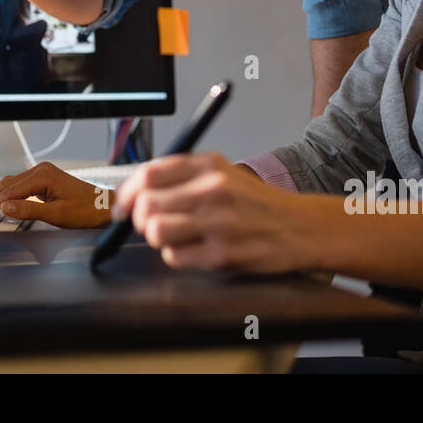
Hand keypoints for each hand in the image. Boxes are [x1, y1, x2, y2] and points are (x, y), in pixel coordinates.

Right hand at [0, 162, 112, 227]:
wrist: (104, 207)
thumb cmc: (86, 211)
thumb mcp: (58, 215)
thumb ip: (29, 210)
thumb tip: (3, 207)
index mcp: (43, 175)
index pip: (8, 191)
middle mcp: (40, 170)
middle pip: (5, 185)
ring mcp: (42, 174)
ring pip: (9, 184)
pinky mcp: (43, 180)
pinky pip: (17, 186)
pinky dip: (3, 194)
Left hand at [113, 153, 318, 272]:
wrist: (300, 227)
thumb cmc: (255, 203)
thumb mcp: (222, 173)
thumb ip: (180, 177)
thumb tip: (132, 193)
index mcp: (208, 165)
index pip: (148, 174)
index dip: (127, 193)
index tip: (122, 206)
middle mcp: (213, 189)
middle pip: (146, 204)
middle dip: (139, 218)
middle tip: (149, 224)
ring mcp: (219, 222)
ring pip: (155, 231)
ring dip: (158, 238)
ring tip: (175, 237)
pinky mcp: (223, 254)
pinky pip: (174, 257)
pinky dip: (177, 256)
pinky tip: (196, 249)